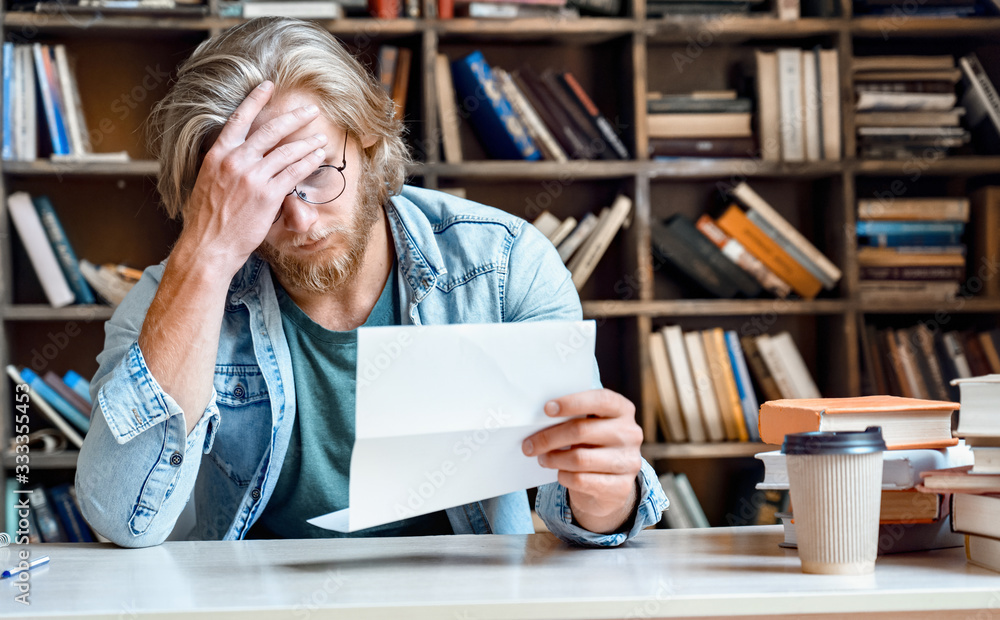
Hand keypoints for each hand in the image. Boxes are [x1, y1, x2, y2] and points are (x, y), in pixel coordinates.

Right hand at [176, 80, 329, 275]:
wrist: (209, 246)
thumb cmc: (207, 219)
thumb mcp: (208, 182)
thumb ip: (224, 165)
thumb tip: (237, 155)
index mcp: (218, 155)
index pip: (239, 119)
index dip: (255, 100)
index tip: (268, 86)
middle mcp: (235, 161)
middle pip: (270, 130)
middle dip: (294, 117)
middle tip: (310, 110)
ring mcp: (252, 177)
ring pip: (286, 151)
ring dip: (307, 142)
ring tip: (319, 137)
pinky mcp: (268, 195)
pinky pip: (293, 173)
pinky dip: (308, 162)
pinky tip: (318, 157)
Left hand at [522, 389, 642, 533]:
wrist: (611, 483)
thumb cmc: (592, 444)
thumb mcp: (589, 425)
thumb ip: (573, 417)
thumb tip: (538, 419)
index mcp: (622, 410)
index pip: (601, 400)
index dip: (572, 402)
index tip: (546, 409)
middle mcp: (630, 433)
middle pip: (582, 430)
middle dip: (549, 437)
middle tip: (528, 444)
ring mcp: (629, 461)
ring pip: (579, 459)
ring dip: (553, 459)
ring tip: (542, 458)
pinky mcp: (621, 487)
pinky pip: (582, 481)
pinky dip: (564, 477)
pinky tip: (559, 473)